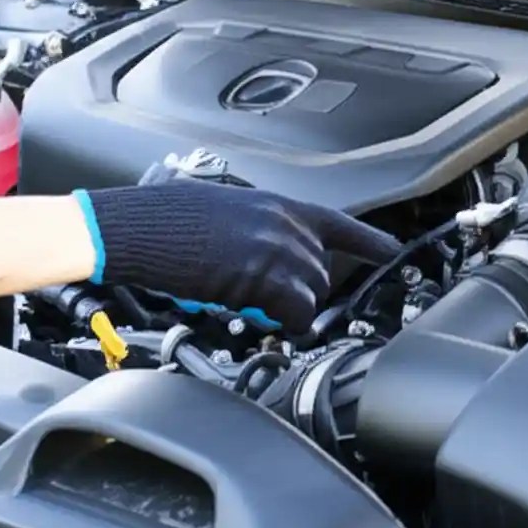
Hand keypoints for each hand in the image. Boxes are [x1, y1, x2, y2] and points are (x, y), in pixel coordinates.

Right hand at [72, 181, 400, 331]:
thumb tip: (263, 262)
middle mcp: (283, 223)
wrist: (135, 227)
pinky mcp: (261, 276)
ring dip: (286, 310)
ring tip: (247, 306)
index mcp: (275, 204)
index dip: (370, 242)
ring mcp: (275, 249)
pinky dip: (281, 323)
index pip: (339, 223)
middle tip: (266, 303)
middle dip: (299, 294)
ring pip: (309, 296)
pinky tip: (252, 315)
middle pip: (322, 273)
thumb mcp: (221, 212)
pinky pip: (294, 312)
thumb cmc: (162, 219)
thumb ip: (257, 233)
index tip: (393, 253)